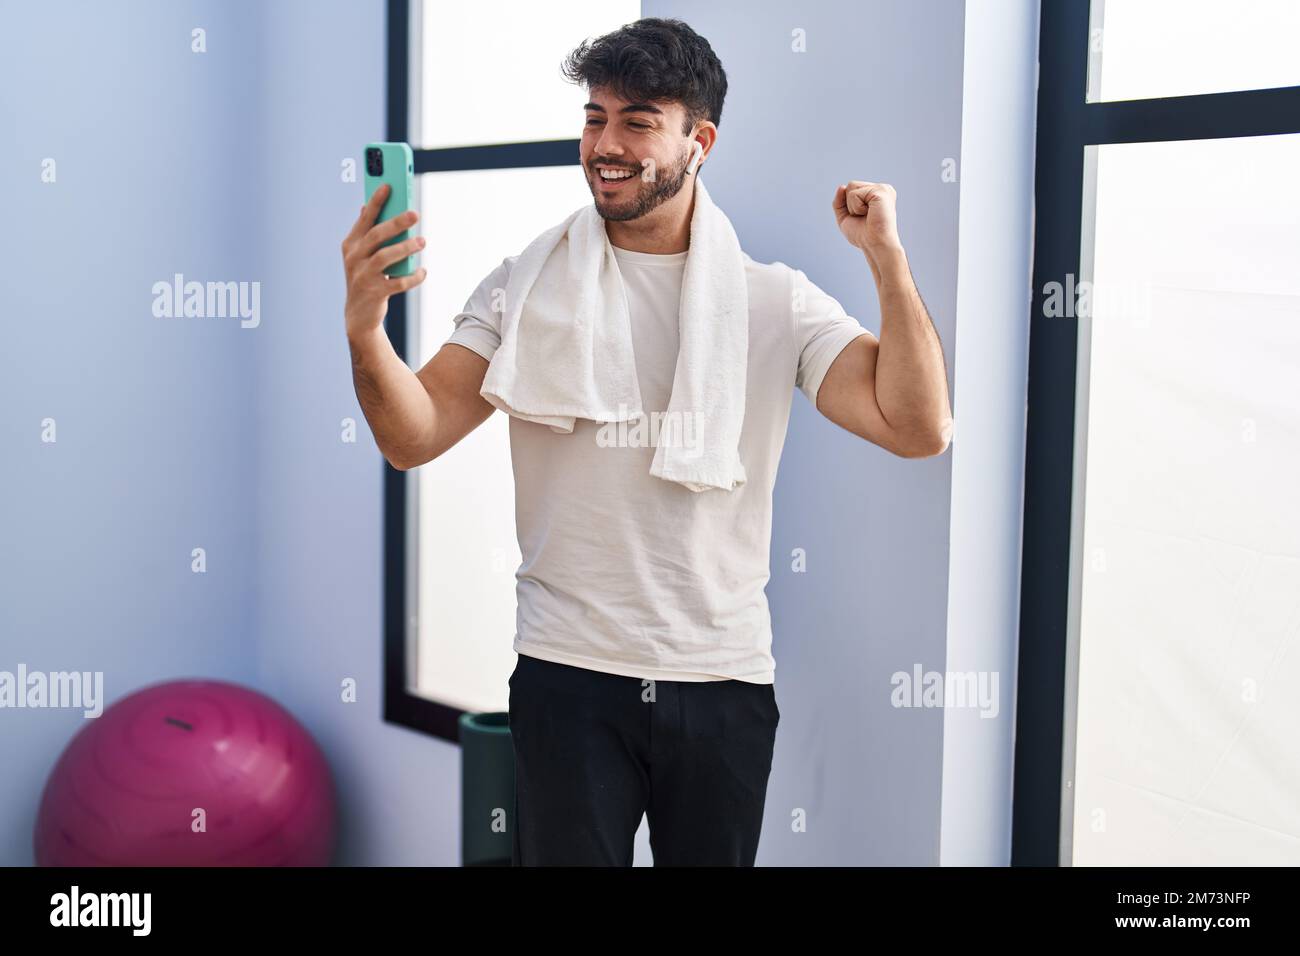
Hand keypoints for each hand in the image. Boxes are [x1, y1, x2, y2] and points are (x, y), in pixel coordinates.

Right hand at [341, 183, 427, 339]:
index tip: (388, 185)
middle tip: (415, 214)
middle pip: (376, 235)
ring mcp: (362, 276)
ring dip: (405, 248)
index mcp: (351, 244)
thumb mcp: (360, 254)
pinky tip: (422, 271)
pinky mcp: (374, 293)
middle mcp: (353, 258)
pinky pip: (397, 282)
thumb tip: (365, 206)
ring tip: (422, 241)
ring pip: (384, 257)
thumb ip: (365, 233)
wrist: (358, 314)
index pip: (364, 219)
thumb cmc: (365, 277)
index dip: (376, 202)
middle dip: (395, 222)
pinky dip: (412, 277)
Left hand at [833, 180, 901, 256]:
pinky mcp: (881, 191)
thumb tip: (841, 186)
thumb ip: (839, 202)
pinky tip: (870, 214)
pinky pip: (854, 194)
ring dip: (853, 206)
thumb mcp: (845, 217)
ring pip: (851, 186)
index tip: (863, 218)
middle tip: (865, 217)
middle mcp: (881, 189)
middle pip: (850, 185)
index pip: (851, 189)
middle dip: (850, 204)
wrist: (875, 245)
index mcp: (875, 193)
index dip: (849, 206)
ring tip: (867, 215)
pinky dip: (856, 207)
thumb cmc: (863, 235)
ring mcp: (882, 188)